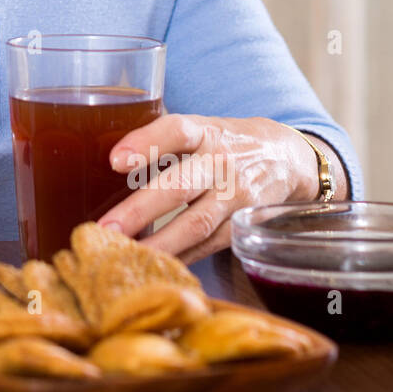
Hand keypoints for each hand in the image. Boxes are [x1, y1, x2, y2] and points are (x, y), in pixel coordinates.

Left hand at [97, 115, 324, 262]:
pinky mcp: (243, 225)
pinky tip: (153, 264)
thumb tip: (107, 160)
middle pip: (181, 186)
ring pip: (195, 223)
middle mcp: (222, 163)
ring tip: (124, 254)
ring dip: (158, 242)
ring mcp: (236, 197)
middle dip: (141, 210)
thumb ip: (161, 140)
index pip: (177, 131)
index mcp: (207, 132)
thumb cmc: (224, 142)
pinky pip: (207, 245)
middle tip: (106, 227)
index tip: (115, 161)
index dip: (146, 144)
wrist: (286, 158)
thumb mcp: (201, 127)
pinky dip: (180, 256)